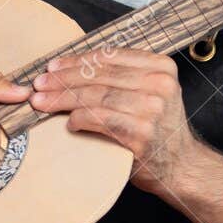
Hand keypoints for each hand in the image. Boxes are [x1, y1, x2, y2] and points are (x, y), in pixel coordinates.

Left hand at [28, 47, 198, 192]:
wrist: (182, 167)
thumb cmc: (159, 130)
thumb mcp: (151, 93)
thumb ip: (124, 77)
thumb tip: (73, 67)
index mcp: (161, 67)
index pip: (110, 55)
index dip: (77, 60)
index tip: (53, 66)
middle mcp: (159, 83)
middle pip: (99, 75)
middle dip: (63, 79)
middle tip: (39, 84)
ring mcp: (152, 109)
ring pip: (95, 96)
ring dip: (63, 98)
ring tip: (42, 102)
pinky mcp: (141, 133)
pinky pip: (99, 119)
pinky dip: (79, 119)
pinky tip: (68, 123)